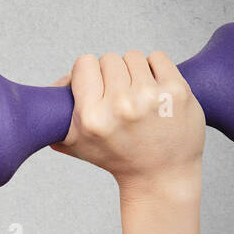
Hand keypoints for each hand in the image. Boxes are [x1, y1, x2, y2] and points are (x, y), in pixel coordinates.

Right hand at [47, 51, 205, 196]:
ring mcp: (152, 97)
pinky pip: (158, 57)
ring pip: (133, 56)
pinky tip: (156, 90)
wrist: (160, 176)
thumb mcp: (77, 143)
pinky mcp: (177, 91)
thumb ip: (56, 115)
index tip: (97, 87)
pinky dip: (157, 68)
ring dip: (135, 71)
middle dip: (113, 75)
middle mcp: (121, 106)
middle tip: (120, 96)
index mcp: (92, 117)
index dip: (89, 74)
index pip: (84, 63)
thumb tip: (57, 85)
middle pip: (109, 59)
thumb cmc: (117, 157)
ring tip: (139, 96)